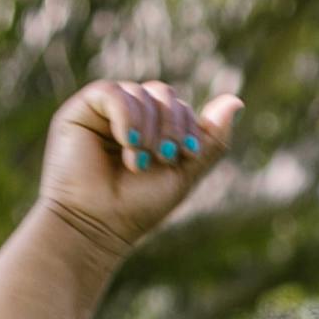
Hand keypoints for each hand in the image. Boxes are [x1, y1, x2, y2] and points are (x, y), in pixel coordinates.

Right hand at [39, 77, 239, 258]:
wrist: (95, 226)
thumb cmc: (136, 208)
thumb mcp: (184, 174)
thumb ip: (210, 140)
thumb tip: (236, 101)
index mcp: (152, 130)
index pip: (180, 107)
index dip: (189, 125)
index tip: (187, 155)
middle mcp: (129, 116)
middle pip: (164, 93)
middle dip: (172, 124)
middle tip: (165, 157)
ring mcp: (105, 111)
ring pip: (141, 92)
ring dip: (148, 128)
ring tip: (138, 163)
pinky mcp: (82, 110)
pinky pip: (113, 92)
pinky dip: (127, 117)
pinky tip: (127, 144)